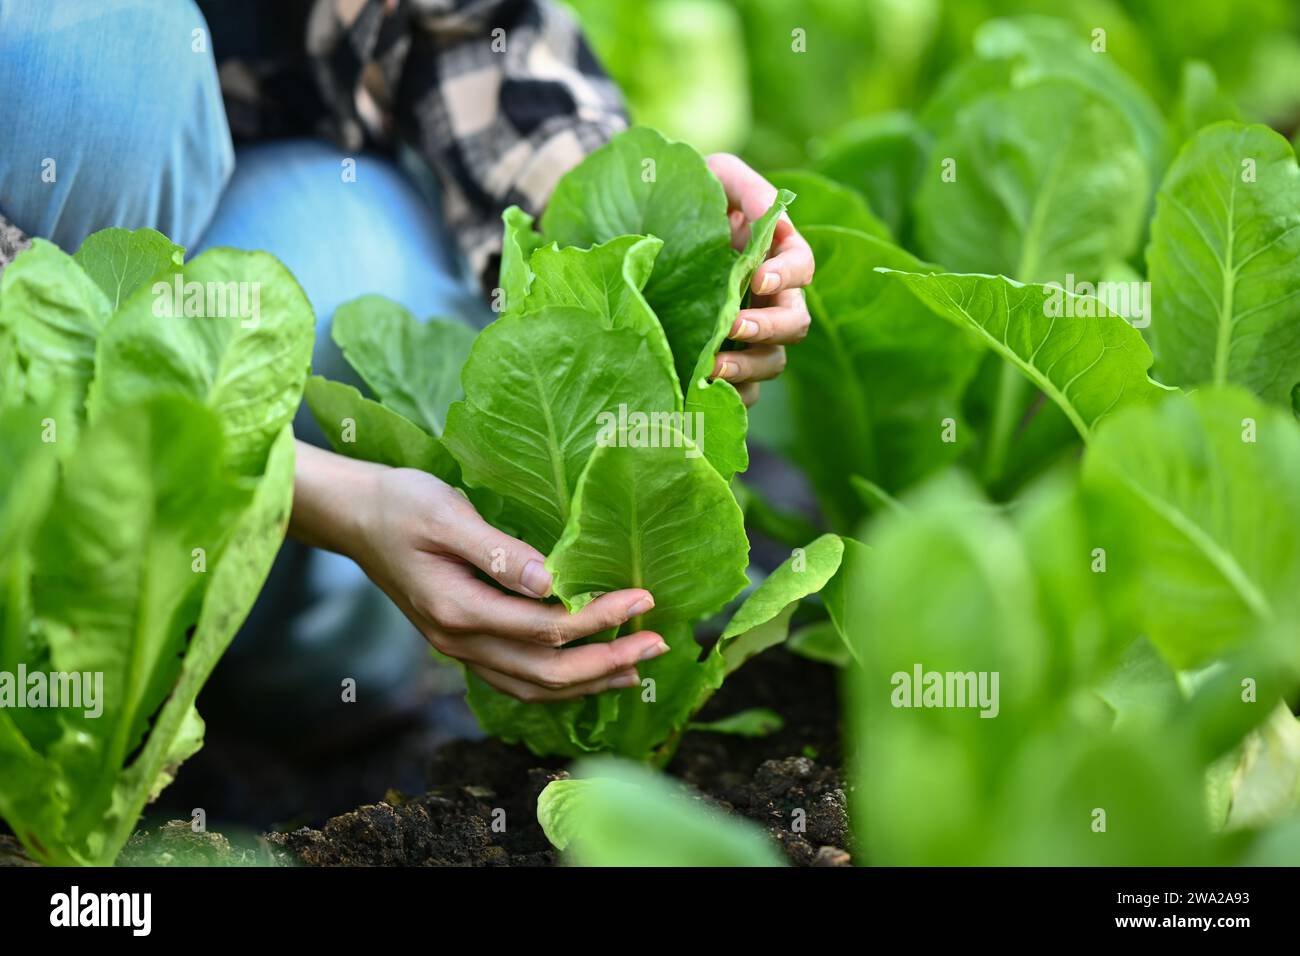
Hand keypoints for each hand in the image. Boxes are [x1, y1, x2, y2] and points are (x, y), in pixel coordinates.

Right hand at [291, 444, 667, 701]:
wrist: (354, 516)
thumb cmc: (400, 504)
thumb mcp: (446, 514)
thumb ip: (497, 550)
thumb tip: (551, 580)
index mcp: (459, 611)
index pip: (547, 629)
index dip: (600, 620)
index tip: (644, 598)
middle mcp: (460, 642)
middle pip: (546, 672)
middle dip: (607, 662)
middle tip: (658, 645)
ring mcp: (459, 649)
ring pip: (533, 687)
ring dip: (588, 682)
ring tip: (636, 671)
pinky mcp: (462, 643)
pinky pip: (516, 680)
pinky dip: (557, 683)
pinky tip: (586, 675)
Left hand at [706, 153, 814, 406]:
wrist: (639, 228)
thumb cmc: (685, 197)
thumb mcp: (714, 176)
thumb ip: (747, 188)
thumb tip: (775, 216)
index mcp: (773, 256)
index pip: (801, 267)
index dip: (788, 274)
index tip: (757, 276)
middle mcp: (768, 299)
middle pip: (793, 323)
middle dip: (768, 328)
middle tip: (733, 327)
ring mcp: (748, 335)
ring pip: (772, 363)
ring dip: (748, 368)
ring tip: (711, 369)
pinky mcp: (724, 362)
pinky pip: (743, 391)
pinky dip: (731, 395)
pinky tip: (702, 390)